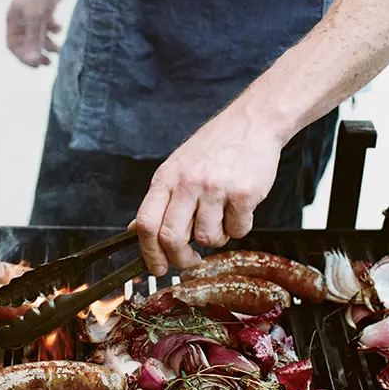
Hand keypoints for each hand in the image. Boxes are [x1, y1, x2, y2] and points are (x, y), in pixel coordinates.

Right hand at [6, 0, 61, 66]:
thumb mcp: (36, 18)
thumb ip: (33, 40)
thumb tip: (32, 61)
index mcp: (14, 21)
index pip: (14, 46)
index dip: (24, 58)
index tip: (36, 65)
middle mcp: (21, 20)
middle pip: (27, 44)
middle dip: (38, 54)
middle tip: (48, 63)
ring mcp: (32, 15)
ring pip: (39, 37)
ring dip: (48, 45)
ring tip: (59, 49)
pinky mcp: (44, 11)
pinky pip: (47, 26)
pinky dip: (54, 29)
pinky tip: (59, 27)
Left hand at [134, 105, 285, 275]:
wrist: (252, 122)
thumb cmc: (213, 148)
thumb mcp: (176, 168)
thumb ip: (159, 201)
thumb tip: (136, 230)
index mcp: (166, 178)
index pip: (146, 223)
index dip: (149, 253)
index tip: (157, 268)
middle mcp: (187, 183)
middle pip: (172, 238)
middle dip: (181, 259)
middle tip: (190, 261)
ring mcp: (215, 188)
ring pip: (207, 239)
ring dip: (215, 239)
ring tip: (221, 219)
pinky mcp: (243, 193)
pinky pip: (238, 231)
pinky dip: (239, 228)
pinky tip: (239, 209)